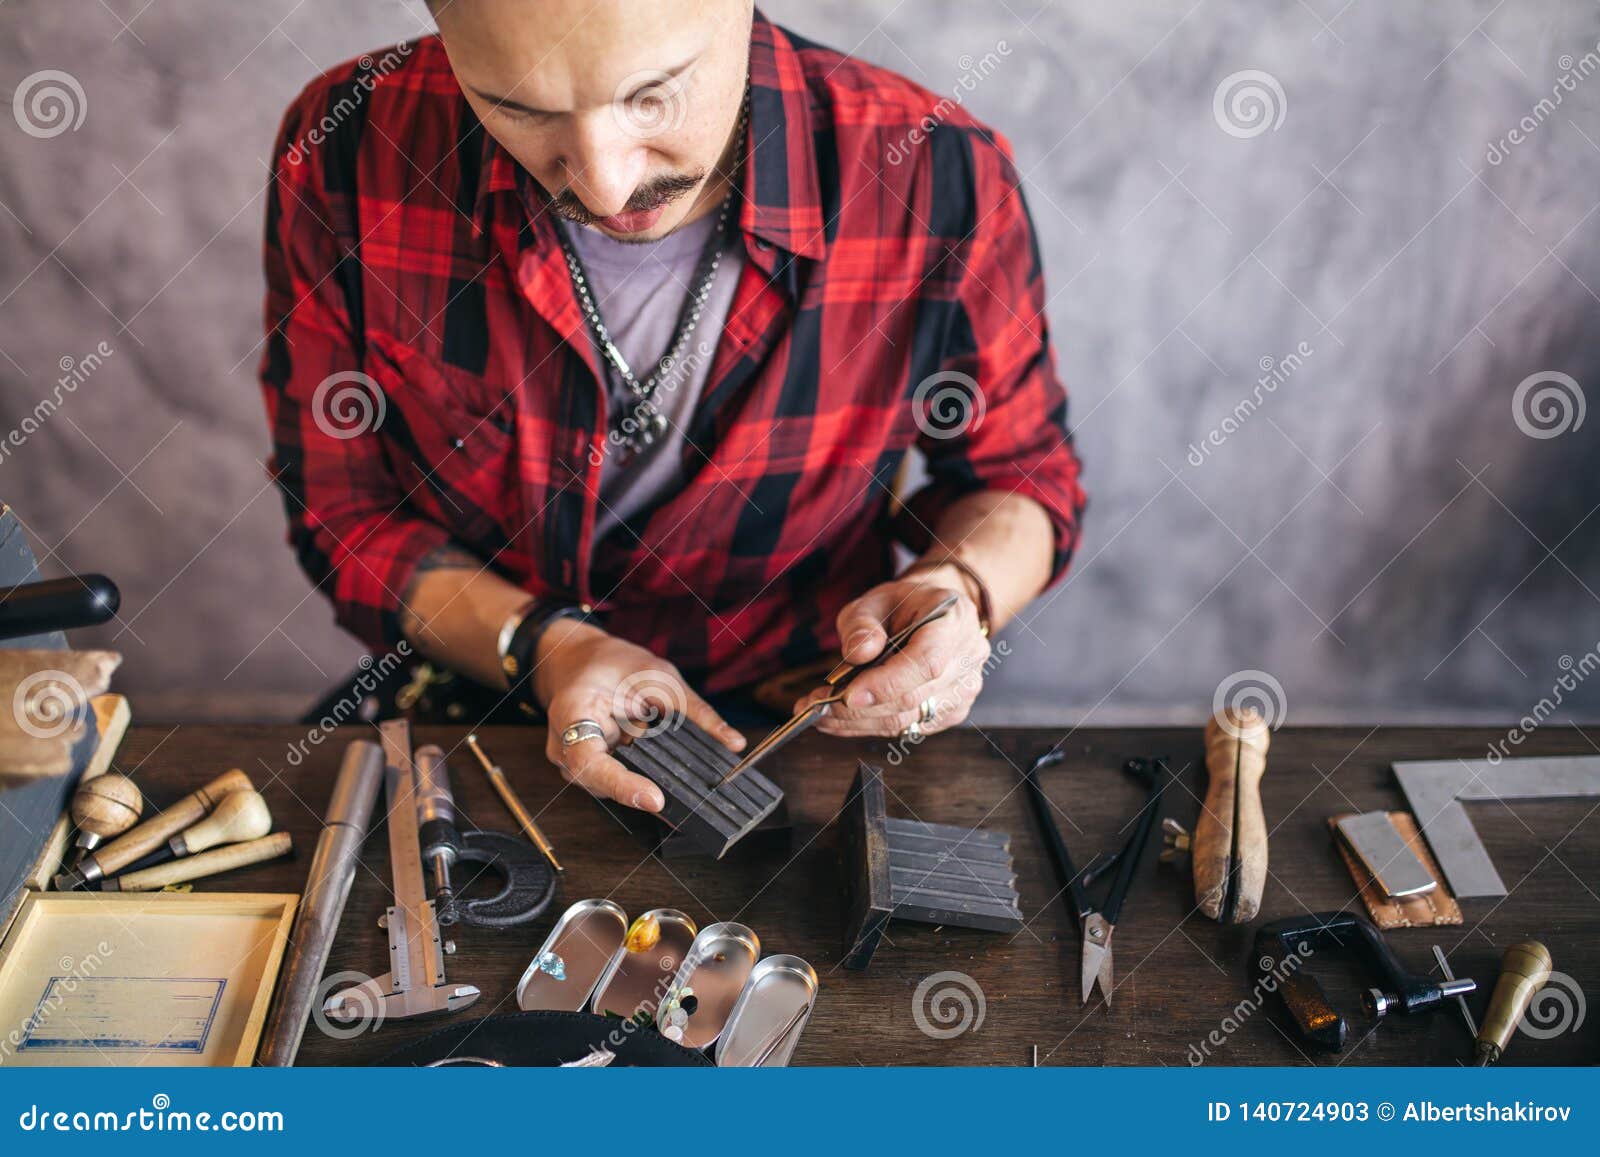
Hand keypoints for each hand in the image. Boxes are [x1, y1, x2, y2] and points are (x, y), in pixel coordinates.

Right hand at [533, 619, 745, 811]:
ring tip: (654, 742)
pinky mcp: (590, 769)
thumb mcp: (659, 675)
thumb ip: (695, 712)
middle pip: (603, 782)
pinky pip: (618, 779)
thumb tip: (734, 743)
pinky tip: (653, 756)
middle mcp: (565, 746)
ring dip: (642, 772)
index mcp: (571, 712)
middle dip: (641, 781)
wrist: (579, 661)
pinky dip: (641, 771)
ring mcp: (574, 761)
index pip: (588, 762)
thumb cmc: (612, 663)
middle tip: (678, 781)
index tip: (655, 798)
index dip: (621, 784)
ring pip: (614, 785)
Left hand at [801, 571, 991, 737]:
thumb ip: (863, 624)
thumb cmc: (905, 605)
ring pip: (907, 719)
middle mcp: (967, 658)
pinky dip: (870, 726)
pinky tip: (842, 720)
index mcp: (954, 620)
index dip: (887, 683)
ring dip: (858, 722)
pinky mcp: (950, 712)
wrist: (933, 614)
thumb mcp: (876, 600)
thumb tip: (859, 654)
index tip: (847, 695)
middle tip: (816, 706)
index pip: (926, 662)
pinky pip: (908, 727)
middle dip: (858, 708)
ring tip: (821, 714)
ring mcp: (964, 690)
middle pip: (913, 697)